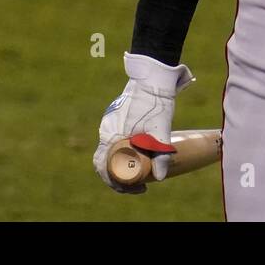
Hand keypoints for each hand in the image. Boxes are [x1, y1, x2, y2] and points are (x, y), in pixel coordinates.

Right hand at [93, 52, 194, 193]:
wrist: (153, 75)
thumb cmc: (156, 101)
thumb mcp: (161, 128)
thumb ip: (160, 152)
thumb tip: (160, 177)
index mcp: (111, 134)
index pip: (103, 167)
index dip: (115, 183)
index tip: (134, 189)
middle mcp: (106, 130)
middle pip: (106, 163)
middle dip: (121, 179)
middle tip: (141, 186)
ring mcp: (110, 124)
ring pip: (111, 152)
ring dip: (123, 166)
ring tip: (143, 175)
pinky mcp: (117, 119)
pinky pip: (116, 142)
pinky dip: (124, 154)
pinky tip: (139, 157)